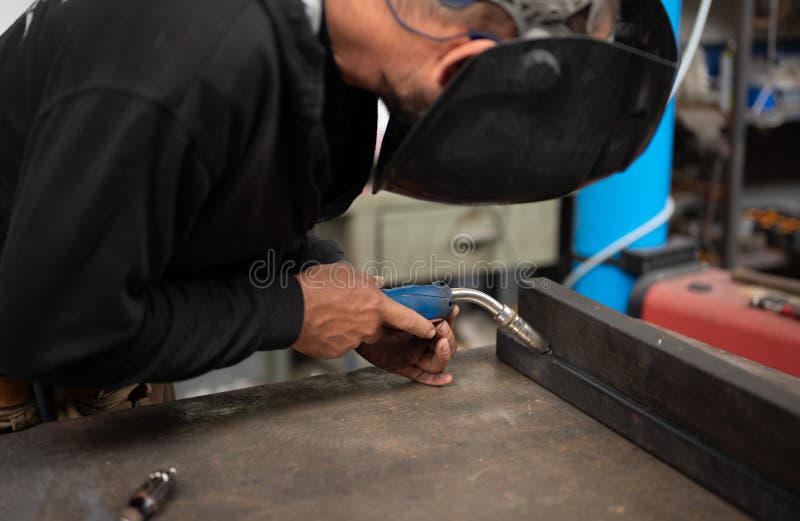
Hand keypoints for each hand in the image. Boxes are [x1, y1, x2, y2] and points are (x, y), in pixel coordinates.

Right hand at [291, 264, 435, 358]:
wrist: (289, 309)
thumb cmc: (315, 287)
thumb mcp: (345, 273)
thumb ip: (366, 281)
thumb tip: (378, 283)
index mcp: (375, 305)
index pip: (407, 318)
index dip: (422, 324)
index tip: (432, 328)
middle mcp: (368, 326)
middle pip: (377, 327)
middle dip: (366, 320)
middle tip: (346, 308)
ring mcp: (353, 341)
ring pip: (357, 336)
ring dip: (347, 328)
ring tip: (327, 314)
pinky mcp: (337, 352)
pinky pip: (340, 345)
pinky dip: (333, 337)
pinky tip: (320, 325)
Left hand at [357, 307, 458, 386]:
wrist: (354, 328)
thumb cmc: (371, 316)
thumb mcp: (389, 306)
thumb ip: (401, 301)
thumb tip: (399, 290)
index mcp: (420, 326)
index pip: (443, 326)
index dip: (449, 321)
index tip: (449, 312)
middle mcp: (419, 341)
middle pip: (445, 346)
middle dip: (449, 338)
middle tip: (442, 328)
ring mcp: (413, 355)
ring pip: (437, 361)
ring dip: (444, 353)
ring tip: (442, 344)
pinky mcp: (404, 367)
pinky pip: (422, 376)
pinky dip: (435, 379)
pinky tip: (446, 378)